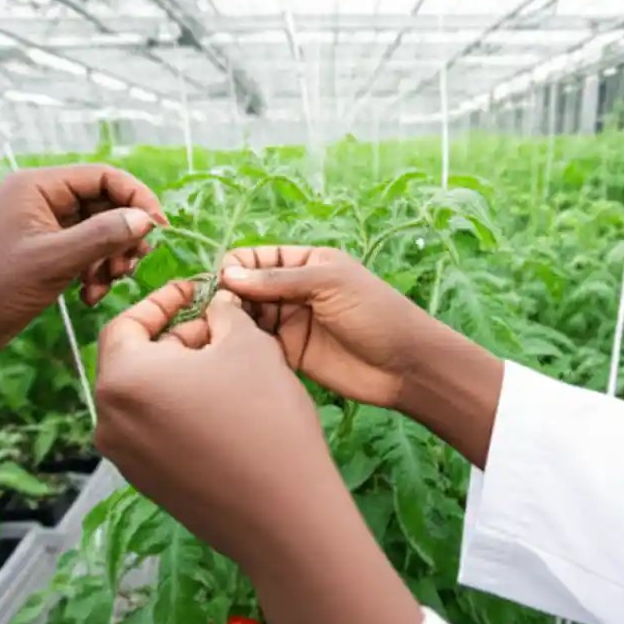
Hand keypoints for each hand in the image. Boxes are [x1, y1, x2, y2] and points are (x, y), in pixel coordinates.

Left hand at [0, 163, 167, 352]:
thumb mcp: (54, 260)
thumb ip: (102, 236)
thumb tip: (145, 219)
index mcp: (38, 187)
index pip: (104, 177)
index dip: (137, 199)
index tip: (158, 230)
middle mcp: (42, 200)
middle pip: (104, 205)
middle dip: (122, 237)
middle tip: (128, 267)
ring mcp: (43, 227)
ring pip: (98, 232)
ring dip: (109, 260)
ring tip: (103, 285)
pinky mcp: (44, 253)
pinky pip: (84, 253)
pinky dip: (94, 273)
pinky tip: (88, 296)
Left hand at [93, 281, 327, 565]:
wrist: (283, 512)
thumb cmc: (264, 418)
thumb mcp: (248, 345)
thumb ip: (223, 313)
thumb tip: (216, 305)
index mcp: (122, 379)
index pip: (126, 323)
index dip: (162, 300)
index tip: (194, 290)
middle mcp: (109, 420)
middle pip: (134, 361)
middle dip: (176, 338)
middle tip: (221, 327)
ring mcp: (125, 458)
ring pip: (146, 397)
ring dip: (180, 374)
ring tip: (228, 366)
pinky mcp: (148, 484)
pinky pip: (155, 431)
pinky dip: (181, 409)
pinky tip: (225, 408)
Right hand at [218, 246, 433, 407]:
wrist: (405, 365)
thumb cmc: (375, 313)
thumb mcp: (329, 284)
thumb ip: (278, 280)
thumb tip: (228, 273)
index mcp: (307, 263)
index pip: (257, 258)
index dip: (236, 267)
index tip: (222, 282)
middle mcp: (294, 291)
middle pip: (246, 288)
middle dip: (228, 295)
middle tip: (218, 311)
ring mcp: (291, 323)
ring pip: (248, 317)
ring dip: (231, 321)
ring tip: (220, 331)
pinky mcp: (291, 354)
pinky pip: (258, 344)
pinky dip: (243, 344)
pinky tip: (232, 348)